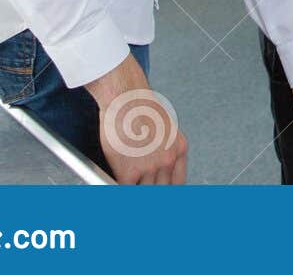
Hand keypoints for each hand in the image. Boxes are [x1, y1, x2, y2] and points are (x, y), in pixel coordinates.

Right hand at [84, 52, 187, 184]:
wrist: (126, 97)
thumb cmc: (139, 106)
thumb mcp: (163, 127)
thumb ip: (163, 149)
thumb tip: (154, 168)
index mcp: (179, 149)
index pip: (178, 184)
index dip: (166, 193)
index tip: (159, 195)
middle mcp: (168, 160)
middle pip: (162, 192)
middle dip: (151, 195)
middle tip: (140, 193)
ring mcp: (150, 167)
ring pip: (143, 193)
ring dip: (134, 191)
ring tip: (127, 190)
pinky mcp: (129, 171)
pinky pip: (124, 191)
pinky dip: (118, 190)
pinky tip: (113, 187)